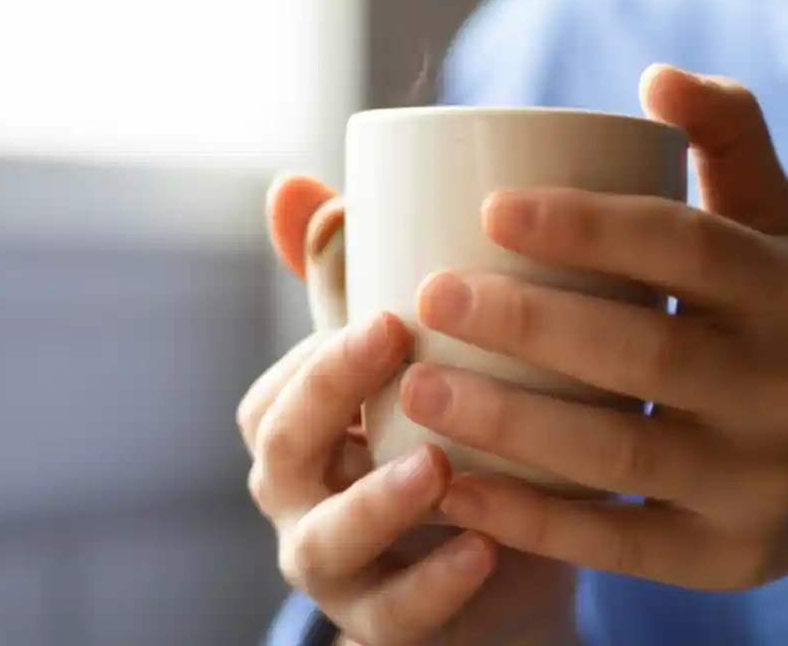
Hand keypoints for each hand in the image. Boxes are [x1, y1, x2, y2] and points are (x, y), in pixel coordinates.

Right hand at [238, 184, 576, 645]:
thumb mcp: (412, 369)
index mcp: (305, 435)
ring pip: (324, 541)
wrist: (509, 570)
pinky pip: (396, 616)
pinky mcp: (390, 625)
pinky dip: (436, 581)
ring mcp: (341, 570)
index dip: (320, 351)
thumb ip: (356, 289)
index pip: (278, 390)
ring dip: (375, 498)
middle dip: (330, 392)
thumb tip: (295, 185)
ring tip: (433, 462)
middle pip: (282, 450)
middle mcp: (304, 501)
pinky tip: (485, 546)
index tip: (388, 308)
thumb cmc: (453, 446)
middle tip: (394, 338)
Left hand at [398, 64, 787, 588]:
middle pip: (642, 354)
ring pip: (619, 455)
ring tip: (417, 386)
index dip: (586, 227)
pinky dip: (530, 523)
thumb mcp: (780, 226)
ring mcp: (757, 483)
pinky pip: (618, 546)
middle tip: (429, 293)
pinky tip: (452, 489)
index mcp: (787, 294)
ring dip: (508, 425)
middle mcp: (782, 390)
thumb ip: (730, 137)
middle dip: (526, 323)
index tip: (490, 207)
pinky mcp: (725, 559)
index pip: (683, 249)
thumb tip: (655, 75)